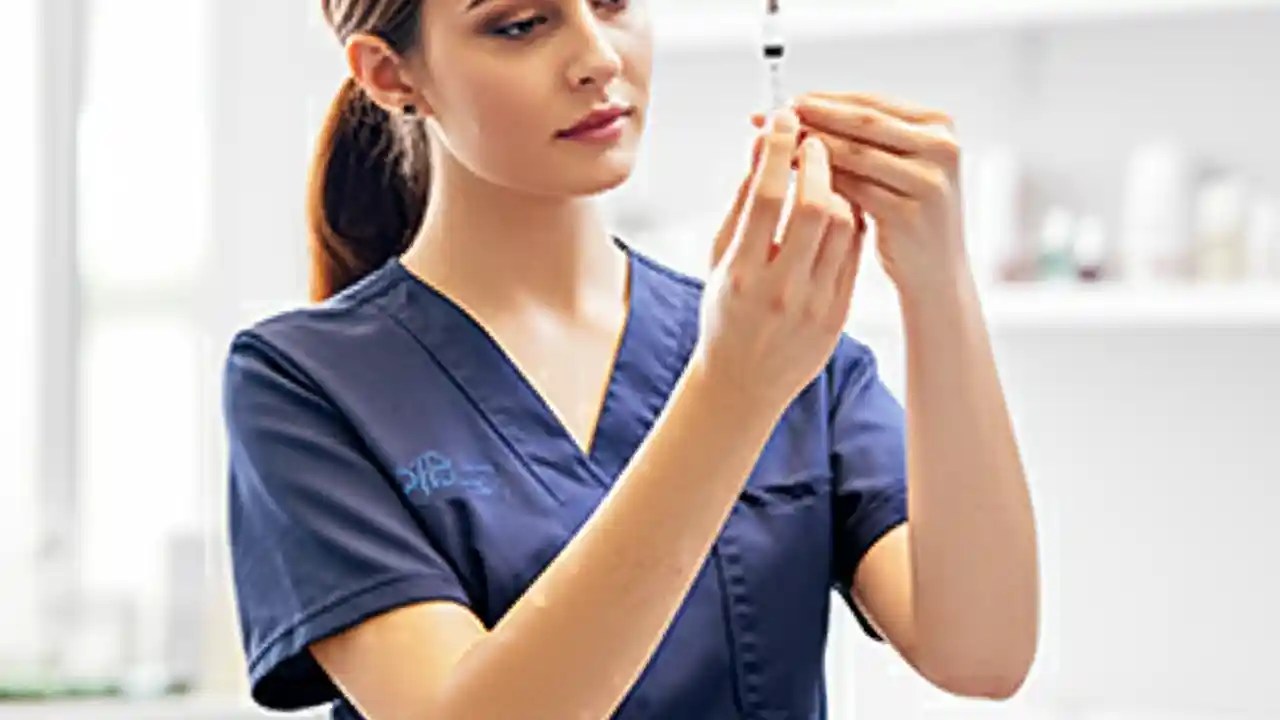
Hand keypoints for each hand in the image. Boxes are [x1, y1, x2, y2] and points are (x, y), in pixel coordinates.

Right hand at [692, 108, 863, 410]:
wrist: (743, 382)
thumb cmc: (725, 312)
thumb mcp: (719, 258)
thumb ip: (741, 203)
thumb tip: (762, 146)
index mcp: (740, 272)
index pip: (767, 196)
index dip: (780, 149)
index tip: (785, 119)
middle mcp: (779, 288)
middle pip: (813, 206)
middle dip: (818, 161)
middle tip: (814, 138)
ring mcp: (814, 303)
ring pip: (842, 225)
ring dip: (837, 185)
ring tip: (825, 169)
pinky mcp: (839, 312)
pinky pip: (854, 250)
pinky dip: (849, 217)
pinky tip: (839, 202)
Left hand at [754, 92, 968, 297]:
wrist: (935, 274)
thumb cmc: (905, 215)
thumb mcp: (893, 167)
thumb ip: (860, 136)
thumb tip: (798, 107)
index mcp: (938, 124)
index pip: (870, 101)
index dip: (824, 99)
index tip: (785, 100)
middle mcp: (941, 146)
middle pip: (863, 122)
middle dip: (814, 117)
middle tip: (772, 116)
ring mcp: (928, 180)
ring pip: (855, 154)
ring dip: (811, 148)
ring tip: (774, 146)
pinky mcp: (908, 213)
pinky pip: (853, 189)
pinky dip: (820, 183)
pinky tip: (793, 182)